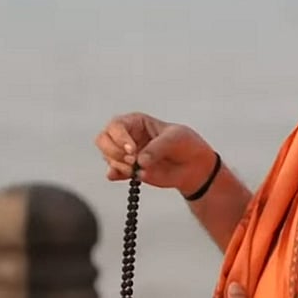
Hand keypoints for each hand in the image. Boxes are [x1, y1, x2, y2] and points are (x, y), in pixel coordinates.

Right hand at [94, 112, 216, 193]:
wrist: (194, 166)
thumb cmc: (185, 144)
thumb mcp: (175, 138)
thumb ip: (157, 148)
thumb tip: (140, 161)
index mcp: (136, 122)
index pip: (116, 125)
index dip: (120, 137)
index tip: (132, 150)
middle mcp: (127, 136)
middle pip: (103, 139)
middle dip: (113, 151)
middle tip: (131, 161)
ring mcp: (126, 154)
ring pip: (107, 156)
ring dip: (118, 165)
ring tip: (137, 169)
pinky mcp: (129, 170)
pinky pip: (113, 172)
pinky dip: (116, 175)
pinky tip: (128, 175)